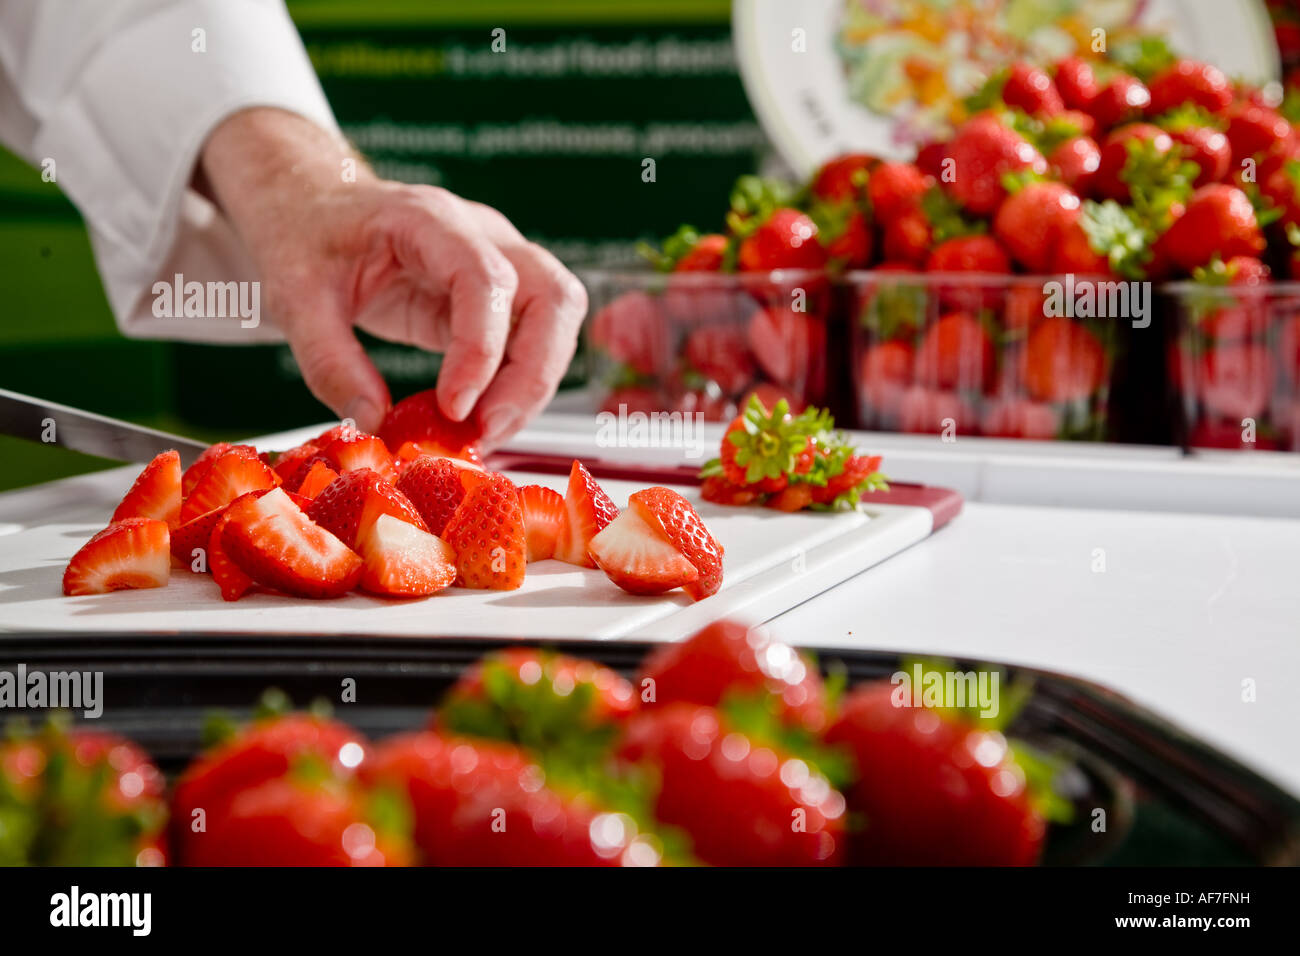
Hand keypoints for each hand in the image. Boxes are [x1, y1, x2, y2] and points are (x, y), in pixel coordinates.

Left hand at [198, 108, 586, 444]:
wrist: (312, 206)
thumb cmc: (304, 235)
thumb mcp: (293, 297)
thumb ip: (329, 361)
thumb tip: (374, 423)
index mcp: (429, 219)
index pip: (487, 278)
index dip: (482, 348)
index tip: (453, 407)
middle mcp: (483, 234)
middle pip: (553, 297)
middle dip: (531, 375)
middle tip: (484, 431)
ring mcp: (501, 263)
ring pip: (558, 322)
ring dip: (533, 386)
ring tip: (480, 434)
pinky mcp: (498, 300)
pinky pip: (534, 342)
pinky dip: (517, 387)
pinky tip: (476, 421)